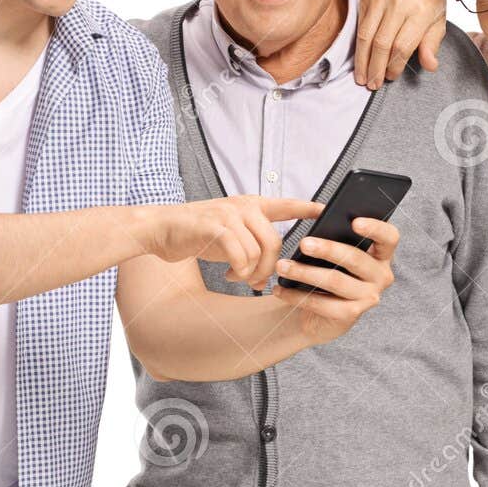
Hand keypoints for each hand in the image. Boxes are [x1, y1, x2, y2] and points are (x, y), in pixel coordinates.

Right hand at [143, 196, 322, 289]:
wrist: (163, 229)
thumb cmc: (198, 235)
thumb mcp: (231, 237)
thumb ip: (252, 249)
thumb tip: (265, 279)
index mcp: (251, 205)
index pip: (285, 205)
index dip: (306, 207)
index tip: (325, 210)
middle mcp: (244, 206)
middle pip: (275, 242)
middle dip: (269, 269)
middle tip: (254, 281)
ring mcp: (229, 214)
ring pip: (258, 252)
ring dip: (250, 273)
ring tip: (237, 278)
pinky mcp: (215, 226)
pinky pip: (240, 255)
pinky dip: (238, 271)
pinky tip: (228, 275)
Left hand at [270, 216, 398, 342]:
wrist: (320, 312)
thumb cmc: (328, 271)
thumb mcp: (334, 253)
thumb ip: (335, 237)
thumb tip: (317, 219)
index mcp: (381, 254)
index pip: (389, 237)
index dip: (375, 228)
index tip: (354, 222)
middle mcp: (381, 276)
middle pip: (355, 258)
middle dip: (327, 249)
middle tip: (303, 243)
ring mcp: (369, 297)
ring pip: (335, 281)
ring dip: (304, 272)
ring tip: (282, 266)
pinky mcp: (352, 315)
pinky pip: (323, 304)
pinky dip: (298, 296)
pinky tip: (280, 289)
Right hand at [354, 0, 447, 88]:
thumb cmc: (428, 1)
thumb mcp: (438, 22)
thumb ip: (432, 44)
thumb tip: (430, 66)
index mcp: (420, 11)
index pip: (402, 45)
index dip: (394, 66)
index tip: (391, 77)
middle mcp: (399, 2)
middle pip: (382, 43)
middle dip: (375, 68)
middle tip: (372, 85)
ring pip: (366, 35)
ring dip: (362, 60)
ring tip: (361, 78)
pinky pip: (360, 25)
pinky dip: (359, 45)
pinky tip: (360, 59)